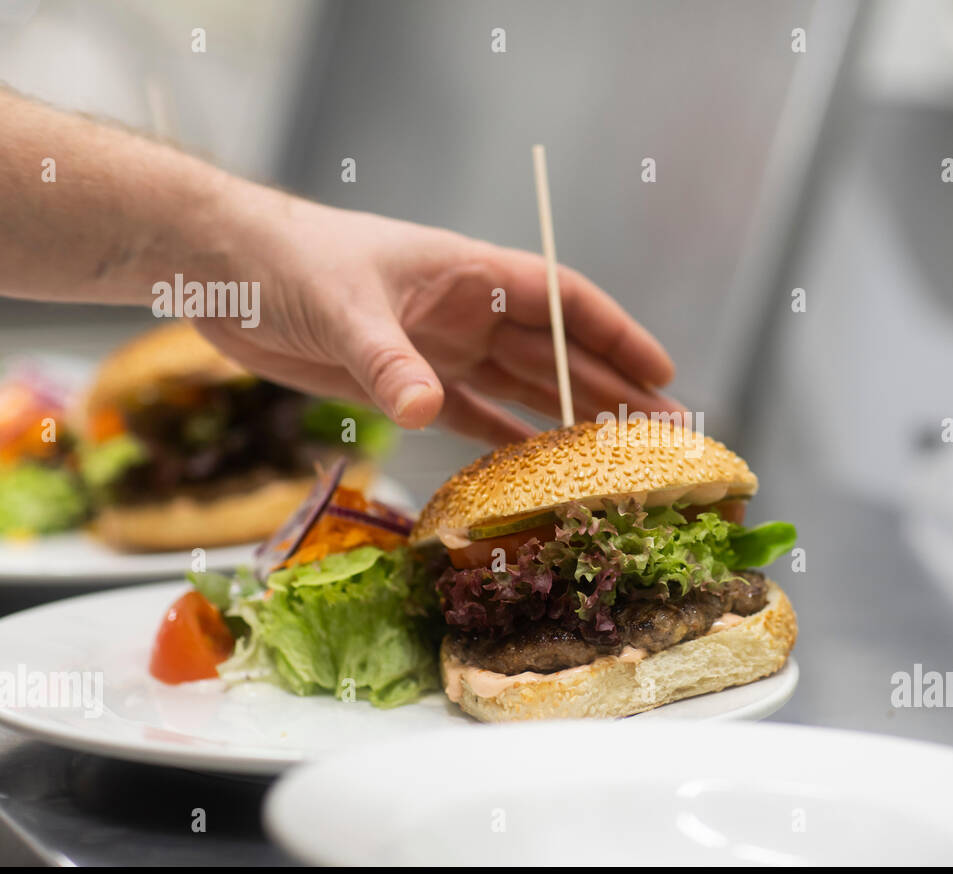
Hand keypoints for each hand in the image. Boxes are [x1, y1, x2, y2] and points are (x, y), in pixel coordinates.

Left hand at [193, 191, 681, 444]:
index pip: (563, 301)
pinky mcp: (407, 381)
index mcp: (468, 274)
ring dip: (572, 419)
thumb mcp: (341, 307)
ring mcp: (441, 349)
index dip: (616, 336)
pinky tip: (541, 469)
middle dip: (612, 389)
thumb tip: (426, 409)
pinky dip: (509, 440)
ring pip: (525, 388)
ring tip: (622, 456)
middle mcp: (466, 313)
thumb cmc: (286, 262)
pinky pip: (475, 416)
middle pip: (557, 353)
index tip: (662, 372)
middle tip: (665, 433)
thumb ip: (387, 360)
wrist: (224, 270)